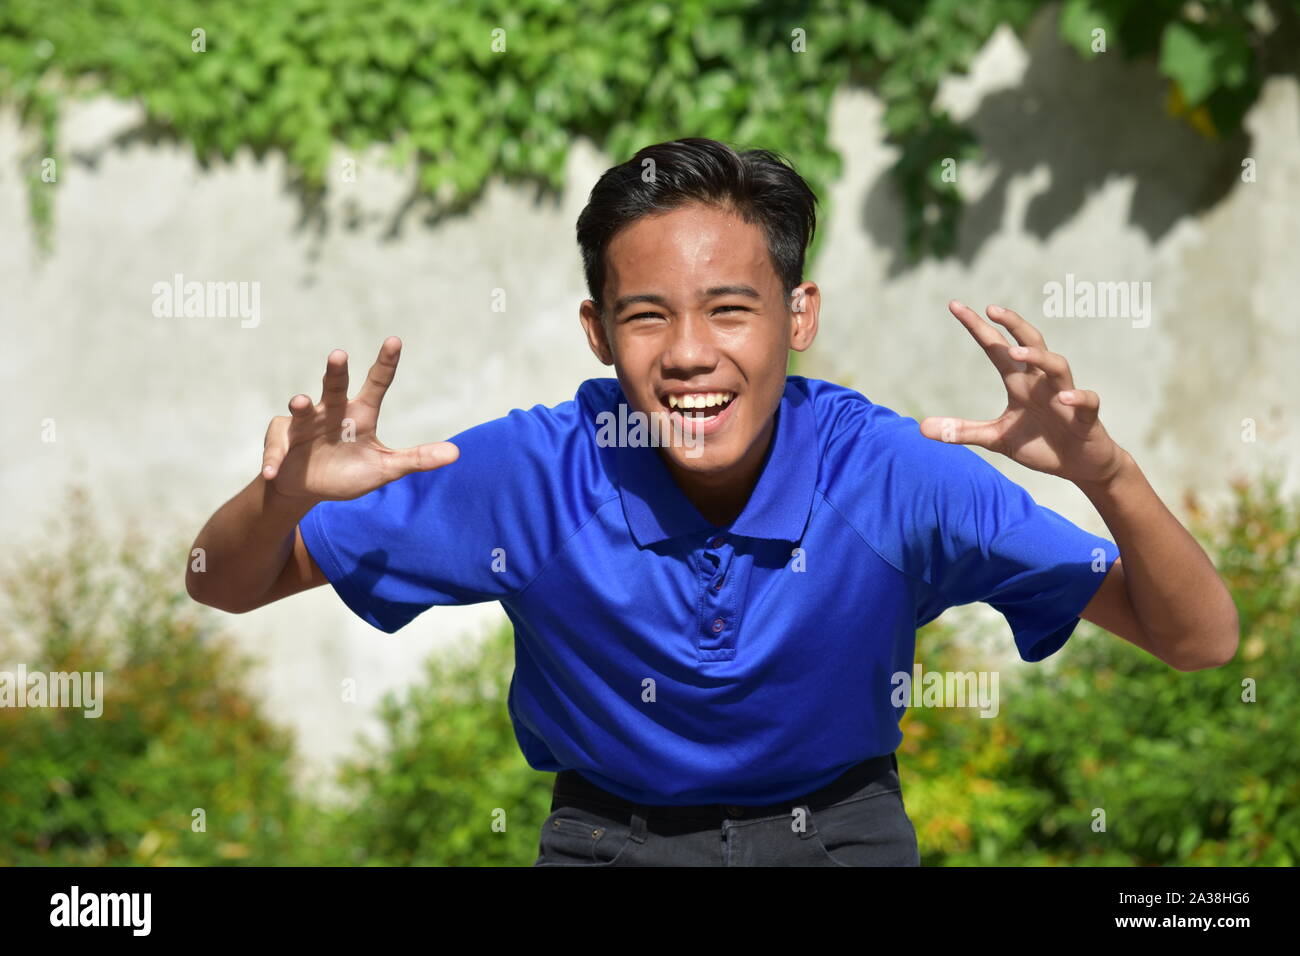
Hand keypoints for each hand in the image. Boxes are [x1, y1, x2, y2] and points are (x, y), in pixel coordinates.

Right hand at [261, 337, 458, 500]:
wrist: (309, 489)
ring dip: (300, 406)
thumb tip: (456, 453)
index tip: (395, 340)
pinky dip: (273, 459)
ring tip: (301, 402)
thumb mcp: (385, 469)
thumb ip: (417, 459)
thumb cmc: (348, 472)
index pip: (377, 383)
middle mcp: (332, 411)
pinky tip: (271, 471)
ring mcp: (304, 424)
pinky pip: (276, 447)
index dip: (386, 363)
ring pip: (301, 409)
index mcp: (361, 414)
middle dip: (336, 371)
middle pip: (334, 386)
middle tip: (340, 354)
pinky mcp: (280, 441)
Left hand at [918, 302, 1126, 485]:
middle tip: (992, 309)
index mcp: (1020, 384)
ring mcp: (1065, 396)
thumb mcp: (995, 438)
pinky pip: (1087, 401)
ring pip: (1057, 365)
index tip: (955, 305)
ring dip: (1039, 356)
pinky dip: (1077, 397)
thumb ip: (961, 431)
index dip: (978, 327)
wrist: (1079, 466)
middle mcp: (1041, 383)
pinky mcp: (1086, 417)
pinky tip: (1065, 399)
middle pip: (1030, 342)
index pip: (995, 348)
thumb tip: (921, 428)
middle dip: (1013, 324)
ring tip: (1016, 351)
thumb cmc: (1039, 445)